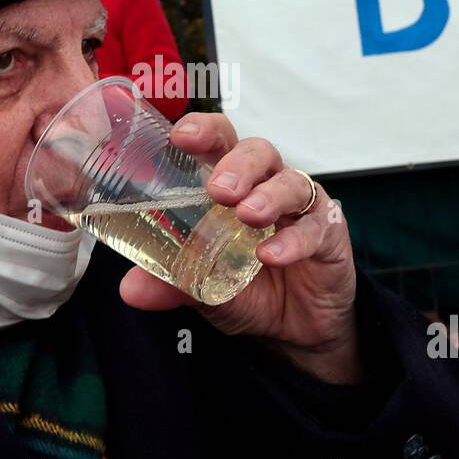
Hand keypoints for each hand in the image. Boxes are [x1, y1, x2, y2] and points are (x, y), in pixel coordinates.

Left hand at [118, 112, 360, 383]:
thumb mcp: (203, 289)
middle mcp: (266, 184)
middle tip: (218, 189)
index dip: (203, 131)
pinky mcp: (328, 232)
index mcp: (232, 183)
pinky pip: (315, 227)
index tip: (180, 136)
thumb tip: (130, 290)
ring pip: (290, 182)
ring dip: (268, 196)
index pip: (218, 142)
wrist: (296, 328)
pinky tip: (272, 255)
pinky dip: (293, 240)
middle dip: (237, 164)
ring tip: (247, 215)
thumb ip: (171, 283)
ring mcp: (300, 206)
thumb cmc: (249, 288)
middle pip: (257, 151)